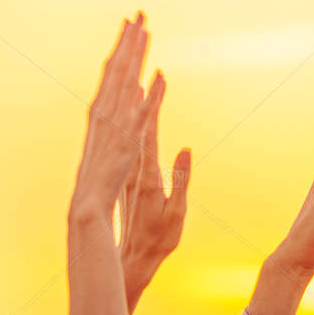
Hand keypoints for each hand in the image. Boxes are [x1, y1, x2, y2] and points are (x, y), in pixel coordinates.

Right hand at [74, 14, 157, 216]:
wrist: (86, 206)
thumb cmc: (97, 178)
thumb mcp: (106, 139)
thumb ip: (115, 113)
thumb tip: (128, 90)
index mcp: (100, 112)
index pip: (112, 72)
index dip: (122, 47)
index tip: (130, 23)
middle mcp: (104, 113)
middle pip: (118, 69)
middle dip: (129, 40)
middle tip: (140, 13)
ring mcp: (115, 126)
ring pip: (127, 83)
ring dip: (137, 57)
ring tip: (147, 31)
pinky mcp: (127, 143)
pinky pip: (141, 115)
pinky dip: (151, 96)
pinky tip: (161, 77)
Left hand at [118, 79, 190, 295]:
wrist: (133, 255)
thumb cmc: (159, 239)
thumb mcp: (177, 213)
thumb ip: (180, 180)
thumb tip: (185, 148)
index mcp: (144, 173)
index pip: (147, 131)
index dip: (150, 103)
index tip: (156, 76)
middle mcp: (132, 165)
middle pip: (133, 118)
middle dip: (137, 84)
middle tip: (141, 59)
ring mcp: (129, 167)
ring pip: (128, 123)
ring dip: (132, 93)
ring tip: (136, 66)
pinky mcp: (129, 171)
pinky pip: (129, 135)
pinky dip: (131, 114)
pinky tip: (131, 99)